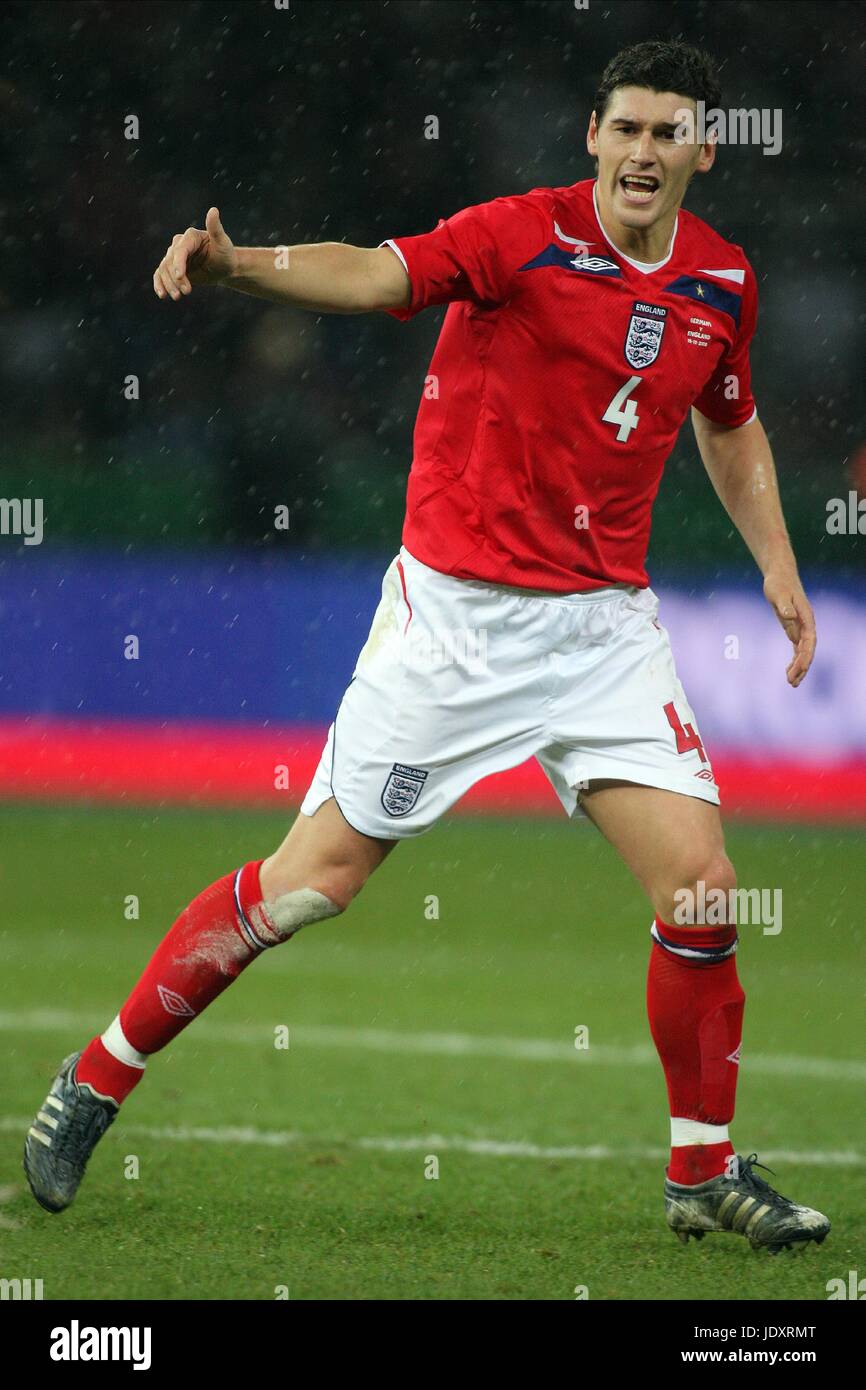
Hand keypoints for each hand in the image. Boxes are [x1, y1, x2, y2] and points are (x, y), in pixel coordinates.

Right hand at [153, 207, 236, 299]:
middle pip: (170, 261)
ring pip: (164, 269)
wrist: (224, 268)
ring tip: (177, 297)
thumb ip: (215, 228)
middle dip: (176, 278)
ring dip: (169, 284)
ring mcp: (174, 257)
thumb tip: (213, 210)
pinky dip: (159, 284)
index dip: (179, 263)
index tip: (180, 277)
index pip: (180, 250)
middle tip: (187, 292)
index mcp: (190, 236)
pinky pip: (160, 275)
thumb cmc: (225, 254)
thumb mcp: (223, 243)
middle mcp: (179, 244)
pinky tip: (162, 295)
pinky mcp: (172, 268)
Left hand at [763, 570, 815, 686]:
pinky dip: (794, 660)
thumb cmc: (778, 584)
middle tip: (792, 683)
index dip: (804, 656)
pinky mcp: (794, 628)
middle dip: (801, 667)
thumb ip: (784, 605)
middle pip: (807, 650)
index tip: (798, 669)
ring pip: (803, 652)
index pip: (809, 641)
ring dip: (799, 667)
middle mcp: (806, 624)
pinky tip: (789, 671)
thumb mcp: (778, 593)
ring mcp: (801, 627)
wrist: (780, 576)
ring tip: (792, 683)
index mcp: (806, 617)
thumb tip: (790, 616)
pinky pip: (797, 648)